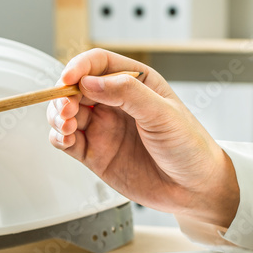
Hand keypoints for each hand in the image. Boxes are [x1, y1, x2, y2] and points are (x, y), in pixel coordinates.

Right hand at [46, 49, 239, 226]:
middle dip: (64, 94)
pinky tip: (64, 138)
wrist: (196, 189)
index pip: (99, 63)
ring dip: (57, 115)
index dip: (79, 67)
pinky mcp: (96, 153)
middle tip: (67, 109)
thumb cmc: (190, 147)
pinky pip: (67, 140)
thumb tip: (90, 81)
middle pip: (76, 87)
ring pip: (66, 113)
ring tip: (66, 125)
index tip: (69, 79)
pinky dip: (58, 137)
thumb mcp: (163, 114)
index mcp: (137, 83)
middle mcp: (116, 103)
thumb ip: (128, 94)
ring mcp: (104, 128)